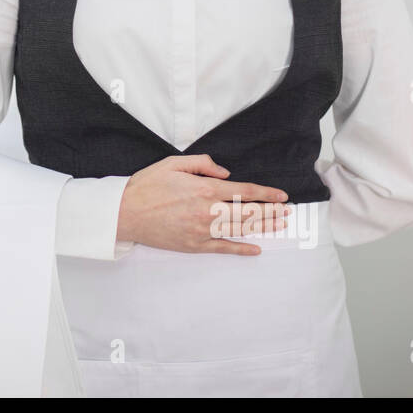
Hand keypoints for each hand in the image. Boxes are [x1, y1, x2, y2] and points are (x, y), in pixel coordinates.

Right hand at [115, 154, 291, 254]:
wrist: (125, 213)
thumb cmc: (147, 186)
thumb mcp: (173, 163)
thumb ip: (202, 163)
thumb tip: (225, 172)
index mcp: (205, 189)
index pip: (244, 192)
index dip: (266, 193)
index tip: (281, 195)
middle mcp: (208, 211)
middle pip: (248, 212)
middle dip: (271, 211)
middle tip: (287, 212)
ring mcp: (202, 231)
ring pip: (240, 230)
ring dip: (263, 227)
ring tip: (279, 225)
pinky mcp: (194, 245)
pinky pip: (223, 248)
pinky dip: (241, 249)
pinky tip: (256, 249)